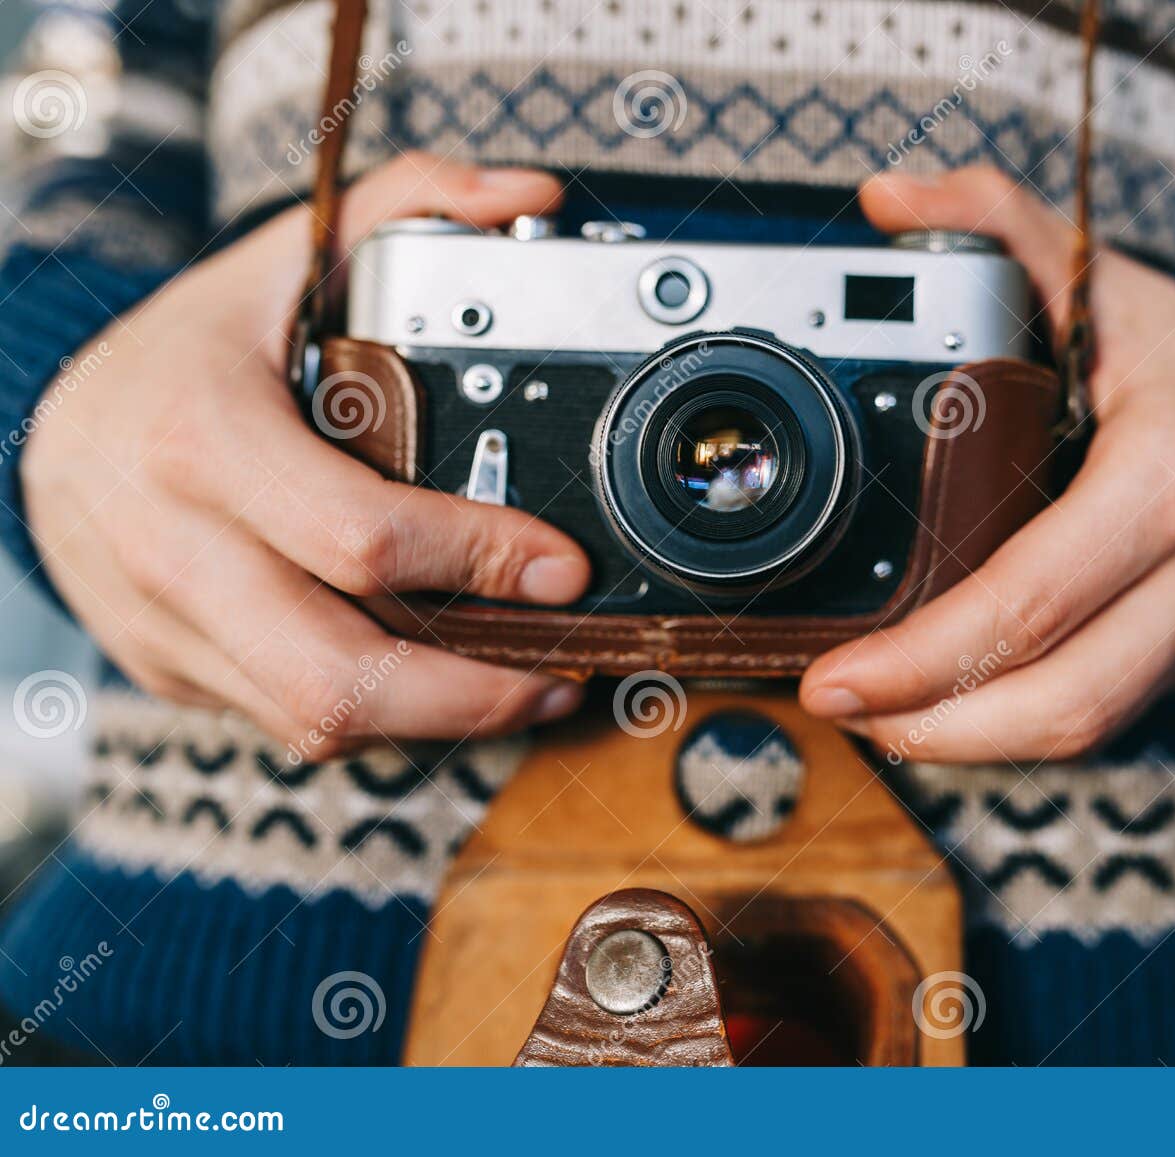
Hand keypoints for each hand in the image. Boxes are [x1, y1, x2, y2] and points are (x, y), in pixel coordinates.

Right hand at [22, 152, 591, 756]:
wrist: (49, 427)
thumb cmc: (187, 351)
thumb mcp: (283, 259)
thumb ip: (409, 206)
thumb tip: (530, 194)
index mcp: (202, 438)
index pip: (361, 535)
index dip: (479, 561)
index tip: (562, 565)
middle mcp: (172, 546)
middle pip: (334, 673)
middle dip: (470, 693)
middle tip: (561, 669)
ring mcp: (163, 623)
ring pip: (312, 721)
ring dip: (437, 722)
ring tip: (524, 689)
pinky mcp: (170, 671)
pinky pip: (284, 725)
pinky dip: (378, 719)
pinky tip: (440, 687)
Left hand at [799, 167, 1174, 761]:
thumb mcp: (1104, 275)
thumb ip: (995, 222)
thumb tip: (889, 197)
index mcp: (1172, 477)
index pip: (1029, 600)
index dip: (922, 658)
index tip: (836, 675)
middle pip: (1060, 695)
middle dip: (935, 724)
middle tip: (841, 706)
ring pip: (1089, 725)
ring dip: (975, 741)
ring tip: (886, 718)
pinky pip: (1111, 714)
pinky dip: (1024, 727)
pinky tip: (955, 708)